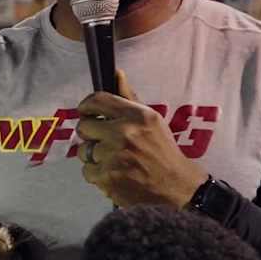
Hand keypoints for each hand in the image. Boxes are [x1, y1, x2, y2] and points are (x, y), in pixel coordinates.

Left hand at [76, 69, 207, 207]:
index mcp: (137, 115)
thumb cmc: (162, 151)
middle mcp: (124, 133)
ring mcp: (114, 156)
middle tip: (106, 142)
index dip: (86, 107)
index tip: (87, 113)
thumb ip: (129, 98)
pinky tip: (114, 174)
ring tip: (114, 160)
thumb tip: (116, 73)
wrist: (177, 186)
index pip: (97, 101)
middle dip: (91, 135)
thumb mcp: (151, 120)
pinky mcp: (107, 177)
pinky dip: (97, 175)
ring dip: (94, 157)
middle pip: (84, 127)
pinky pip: (86, 171)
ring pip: (83, 151)